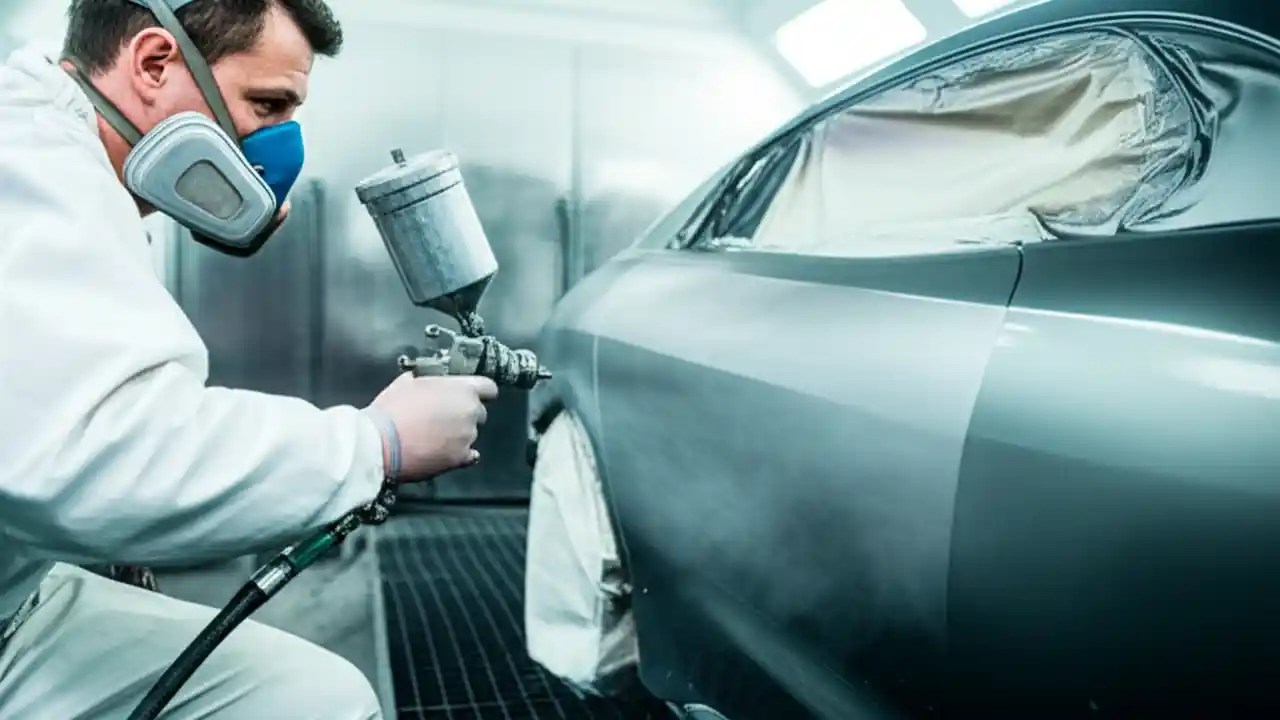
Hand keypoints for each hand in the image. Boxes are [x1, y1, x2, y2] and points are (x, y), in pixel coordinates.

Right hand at [369, 373, 498, 481]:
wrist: (381, 442)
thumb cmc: (392, 409)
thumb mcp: (406, 383)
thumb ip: (425, 381)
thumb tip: (420, 381)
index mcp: (462, 389)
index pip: (489, 388)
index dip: (480, 392)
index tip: (469, 397)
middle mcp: (470, 412)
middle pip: (480, 413)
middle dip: (465, 415)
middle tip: (443, 419)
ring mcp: (468, 436)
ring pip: (471, 434)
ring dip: (458, 435)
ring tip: (434, 438)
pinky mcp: (460, 458)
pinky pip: (469, 456)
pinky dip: (461, 454)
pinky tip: (446, 453)